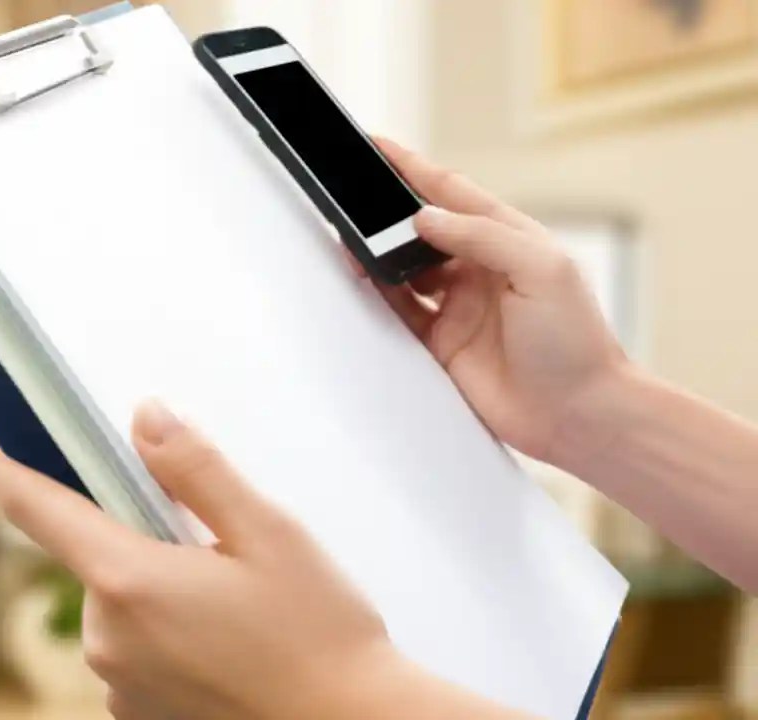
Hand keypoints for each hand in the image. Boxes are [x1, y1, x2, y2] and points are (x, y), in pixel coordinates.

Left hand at [0, 402, 396, 719]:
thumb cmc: (320, 637)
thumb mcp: (269, 534)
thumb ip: (197, 472)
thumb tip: (145, 420)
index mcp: (131, 582)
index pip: (42, 514)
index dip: (21, 478)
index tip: (4, 459)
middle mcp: (109, 640)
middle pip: (98, 559)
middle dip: (143, 541)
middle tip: (216, 550)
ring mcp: (121, 686)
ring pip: (122, 607)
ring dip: (159, 594)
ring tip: (234, 608)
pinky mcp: (141, 716)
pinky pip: (137, 653)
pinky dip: (169, 639)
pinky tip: (227, 646)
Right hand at [370, 138, 630, 466]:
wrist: (579, 415)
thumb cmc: (576, 342)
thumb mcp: (541, 270)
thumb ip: (482, 237)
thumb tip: (424, 218)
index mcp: (509, 240)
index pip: (451, 192)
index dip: (413, 167)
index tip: (377, 146)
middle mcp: (479, 270)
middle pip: (420, 229)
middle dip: (385, 214)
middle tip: (353, 199)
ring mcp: (458, 307)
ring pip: (403, 270)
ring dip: (377, 255)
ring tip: (352, 244)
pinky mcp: (441, 344)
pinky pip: (399, 312)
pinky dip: (377, 297)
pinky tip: (363, 283)